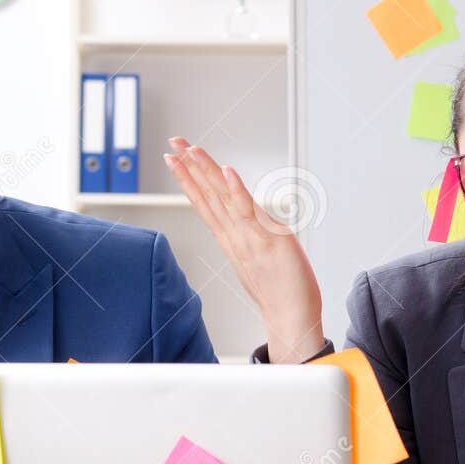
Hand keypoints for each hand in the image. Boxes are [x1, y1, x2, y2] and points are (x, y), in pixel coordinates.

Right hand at [164, 138, 324, 363]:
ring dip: (205, 172)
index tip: (175, 160)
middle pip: (207, 196)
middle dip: (189, 168)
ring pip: (222, 199)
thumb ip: (248, 240)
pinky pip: (247, 211)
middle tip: (172, 144)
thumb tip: (244, 225)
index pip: (206, 203)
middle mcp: (235, 236)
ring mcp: (249, 237)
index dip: (189, 180)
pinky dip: (235, 190)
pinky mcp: (267, 240)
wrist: (291, 320)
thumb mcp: (258, 260)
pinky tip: (225, 171)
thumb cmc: (280, 292)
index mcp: (232, 239)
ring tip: (190, 150)